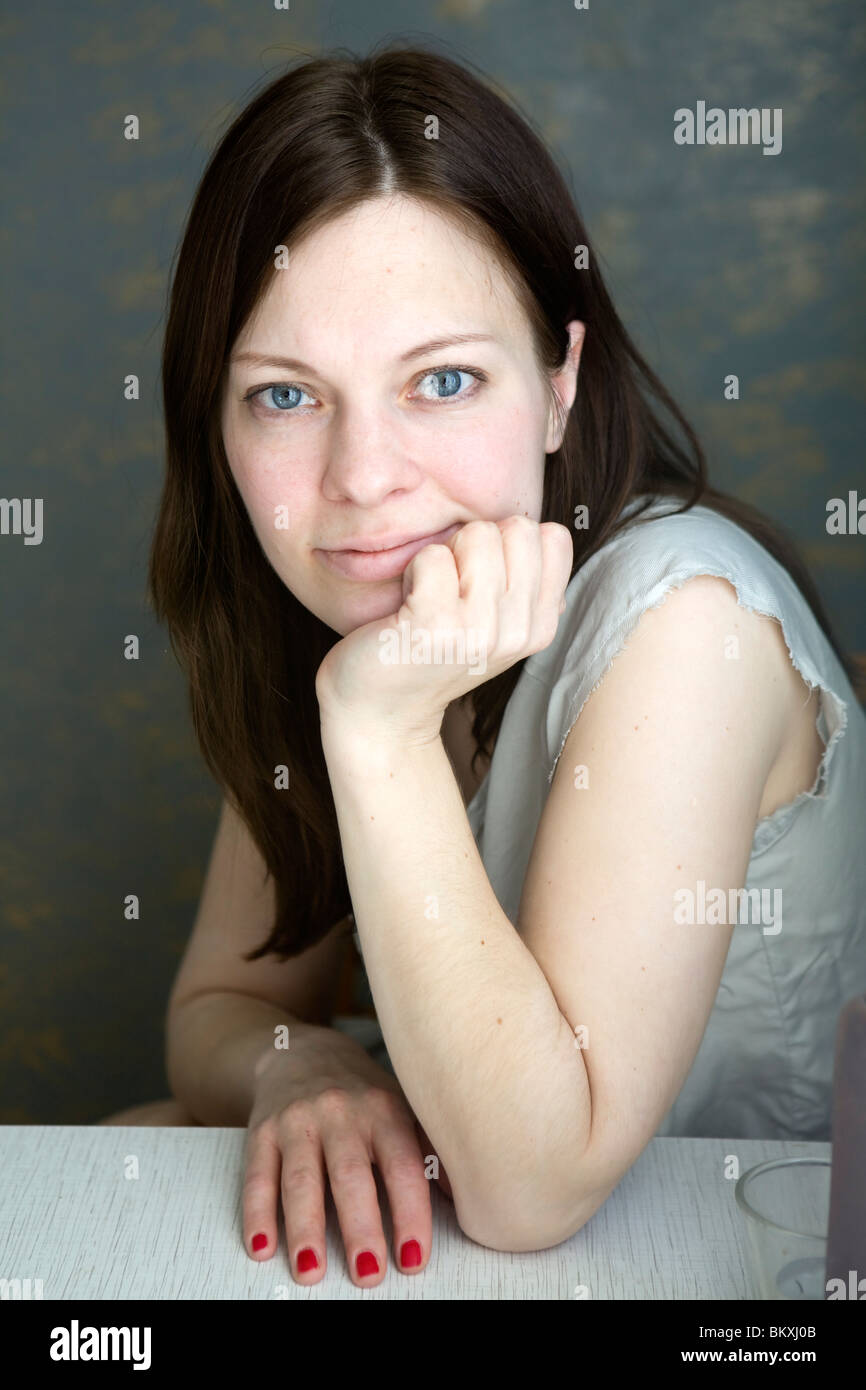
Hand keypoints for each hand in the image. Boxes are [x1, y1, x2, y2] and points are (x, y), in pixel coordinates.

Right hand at [243, 1025, 451, 1285]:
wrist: (302, 1052)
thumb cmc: (362, 1095)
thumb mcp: (402, 1109)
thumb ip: (428, 1153)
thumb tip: (471, 1204)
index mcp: (385, 1110)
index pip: (402, 1166)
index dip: (409, 1213)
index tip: (413, 1259)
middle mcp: (341, 1112)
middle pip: (350, 1175)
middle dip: (360, 1227)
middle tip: (368, 1274)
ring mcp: (298, 1120)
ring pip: (300, 1179)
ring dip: (305, 1229)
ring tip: (311, 1272)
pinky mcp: (261, 1131)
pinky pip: (258, 1177)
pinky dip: (257, 1215)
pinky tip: (262, 1247)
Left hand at [315, 516, 573, 744]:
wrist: (381, 710)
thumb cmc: (431, 652)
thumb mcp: (495, 624)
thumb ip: (523, 584)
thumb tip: (542, 532)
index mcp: (540, 627)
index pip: (552, 537)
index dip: (509, 542)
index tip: (480, 578)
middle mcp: (519, 632)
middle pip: (518, 528)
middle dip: (477, 543)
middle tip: (451, 586)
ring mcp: (480, 631)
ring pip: (478, 534)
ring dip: (444, 555)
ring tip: (429, 596)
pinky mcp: (436, 627)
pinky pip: (433, 555)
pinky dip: (413, 570)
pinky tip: (407, 606)